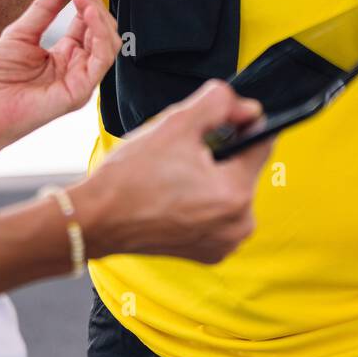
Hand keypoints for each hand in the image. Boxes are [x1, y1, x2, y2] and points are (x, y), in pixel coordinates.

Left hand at [0, 0, 120, 151]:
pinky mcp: (78, 93)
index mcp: (67, 55)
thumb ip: (46, 4)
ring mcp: (80, 81)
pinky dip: (99, 33)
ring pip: (109, 42)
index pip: (87, 20)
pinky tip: (87, 12)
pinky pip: (101, 60)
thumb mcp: (22, 31)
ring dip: (98, 13)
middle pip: (102, 28)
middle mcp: (78, 68)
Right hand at [68, 79, 274, 263]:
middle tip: (182, 151)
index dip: (241, 122)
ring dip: (210, 176)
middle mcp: (237, 226)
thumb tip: (248, 107)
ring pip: (229, 189)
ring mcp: (223, 243)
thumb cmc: (130, 177)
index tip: (217, 119)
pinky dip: (202, 200)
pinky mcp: (208, 253)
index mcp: (235, 195)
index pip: (262, 143)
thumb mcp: (176, 124)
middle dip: (220, 152)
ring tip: (174, 173)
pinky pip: (217, 213)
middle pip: (243, 167)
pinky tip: (173, 194)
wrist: (96, 219)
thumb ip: (218, 103)